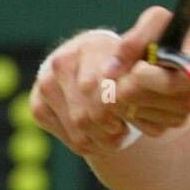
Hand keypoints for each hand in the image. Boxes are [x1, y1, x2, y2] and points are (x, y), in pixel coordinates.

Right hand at [30, 9, 189, 156]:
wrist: (98, 60)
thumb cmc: (134, 57)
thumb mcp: (152, 47)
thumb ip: (149, 54)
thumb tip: (134, 76)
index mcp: (93, 44)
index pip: (103, 88)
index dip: (121, 109)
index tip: (132, 113)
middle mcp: (63, 61)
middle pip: (91, 114)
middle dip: (113, 126)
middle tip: (126, 127)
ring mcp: (46, 83)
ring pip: (82, 130)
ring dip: (105, 139)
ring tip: (119, 132)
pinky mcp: (38, 104)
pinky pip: (70, 138)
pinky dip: (91, 144)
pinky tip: (102, 133)